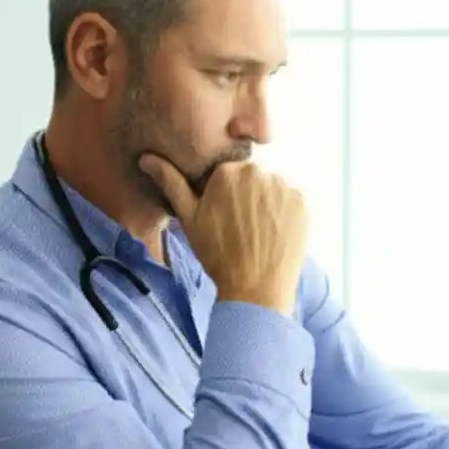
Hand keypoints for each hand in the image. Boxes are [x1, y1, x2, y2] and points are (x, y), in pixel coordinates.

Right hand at [139, 154, 307, 315]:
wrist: (256, 289)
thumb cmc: (218, 255)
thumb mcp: (189, 219)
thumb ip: (171, 184)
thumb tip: (146, 158)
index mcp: (229, 171)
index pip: (227, 174)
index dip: (223, 196)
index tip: (223, 217)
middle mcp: (259, 171)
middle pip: (251, 178)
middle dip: (246, 196)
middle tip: (241, 228)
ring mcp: (284, 187)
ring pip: (271, 189)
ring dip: (266, 204)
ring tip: (258, 234)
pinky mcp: (302, 203)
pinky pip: (290, 201)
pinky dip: (283, 214)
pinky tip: (274, 235)